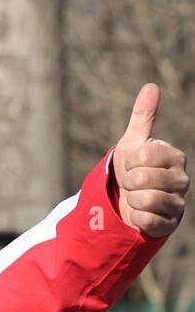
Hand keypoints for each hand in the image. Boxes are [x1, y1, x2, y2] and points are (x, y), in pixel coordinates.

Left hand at [113, 84, 188, 236]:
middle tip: (134, 182)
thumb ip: (143, 116)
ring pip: (145, 200)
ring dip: (132, 199)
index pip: (146, 154)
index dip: (131, 160)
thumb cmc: (133, 168)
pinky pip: (145, 220)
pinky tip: (140, 213)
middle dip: (129, 181)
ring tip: (137, 197)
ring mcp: (178, 203)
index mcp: (175, 157)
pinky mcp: (169, 224)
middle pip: (142, 178)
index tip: (133, 163)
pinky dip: (135, 216)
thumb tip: (151, 86)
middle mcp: (182, 180)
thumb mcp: (134, 142)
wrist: (129, 200)